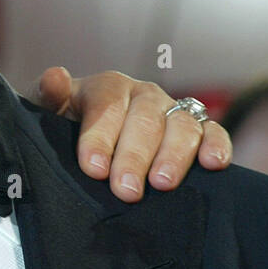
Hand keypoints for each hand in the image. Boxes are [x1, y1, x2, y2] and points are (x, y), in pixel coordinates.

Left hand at [30, 67, 231, 202]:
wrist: (90, 140)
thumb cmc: (68, 128)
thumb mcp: (50, 113)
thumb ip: (50, 96)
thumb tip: (54, 77)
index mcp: (108, 88)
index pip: (107, 106)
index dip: (100, 137)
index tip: (92, 169)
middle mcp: (144, 96)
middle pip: (144, 120)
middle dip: (134, 157)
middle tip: (125, 190)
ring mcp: (173, 112)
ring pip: (181, 125)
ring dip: (173, 155)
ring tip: (162, 183)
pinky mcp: (198, 130)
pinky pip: (213, 132)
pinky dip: (217, 145)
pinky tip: (213, 164)